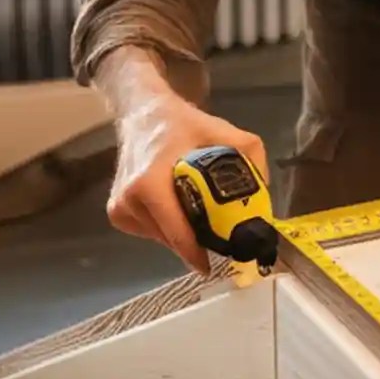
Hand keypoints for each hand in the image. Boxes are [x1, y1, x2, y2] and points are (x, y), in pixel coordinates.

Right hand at [94, 47, 267, 274]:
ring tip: (199, 214)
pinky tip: (177, 208)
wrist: (143, 113)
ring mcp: (120, 209)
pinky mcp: (116, 214)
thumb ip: (250, 160)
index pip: (176, 232)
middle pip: (172, 239)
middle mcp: (129, 200)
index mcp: (149, 183)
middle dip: (198, 241)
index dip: (198, 252)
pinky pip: (151, 233)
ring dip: (183, 234)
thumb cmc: (182, 124)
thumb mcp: (224, 133)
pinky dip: (168, 227)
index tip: (217, 265)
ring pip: (162, 238)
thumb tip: (262, 197)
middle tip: (221, 236)